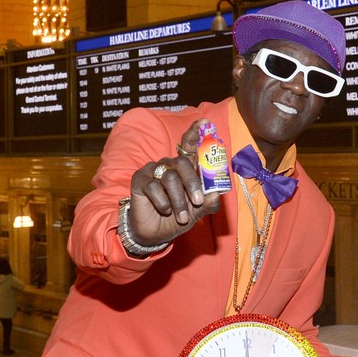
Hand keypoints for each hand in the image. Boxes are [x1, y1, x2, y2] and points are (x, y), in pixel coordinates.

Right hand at [126, 119, 222, 246]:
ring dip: (178, 201)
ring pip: (170, 178)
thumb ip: (207, 203)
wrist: (154, 234)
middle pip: (183, 163)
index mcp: (185, 169)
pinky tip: (164, 210)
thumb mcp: (196, 212)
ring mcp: (154, 171)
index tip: (205, 122)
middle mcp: (170, 165)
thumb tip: (217, 193)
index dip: (196, 133)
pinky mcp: (140, 179)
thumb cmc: (176, 218)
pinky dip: (163, 202)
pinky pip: (154, 187)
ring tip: (181, 217)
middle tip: (197, 202)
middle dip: (192, 184)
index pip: (190, 146)